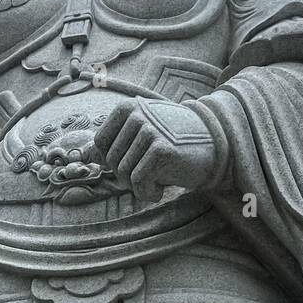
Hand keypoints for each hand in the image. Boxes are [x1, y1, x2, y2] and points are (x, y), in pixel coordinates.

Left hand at [93, 98, 222, 202]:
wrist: (217, 145)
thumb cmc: (177, 142)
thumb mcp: (144, 135)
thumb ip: (116, 143)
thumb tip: (85, 156)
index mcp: (127, 108)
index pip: (100, 145)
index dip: (114, 162)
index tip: (136, 163)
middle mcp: (136, 114)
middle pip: (111, 162)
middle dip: (128, 177)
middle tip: (150, 175)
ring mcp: (149, 130)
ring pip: (124, 174)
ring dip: (140, 187)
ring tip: (159, 179)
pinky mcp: (160, 149)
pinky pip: (138, 182)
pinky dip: (148, 193)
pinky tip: (163, 189)